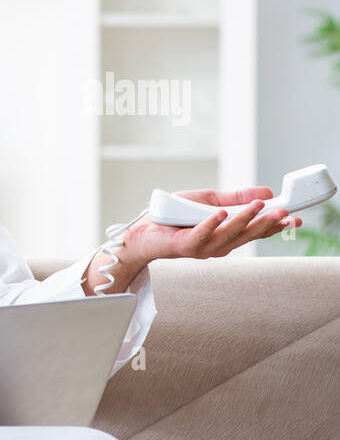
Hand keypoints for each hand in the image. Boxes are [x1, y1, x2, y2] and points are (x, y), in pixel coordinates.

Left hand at [121, 187, 299, 264]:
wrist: (143, 230)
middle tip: (284, 212)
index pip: (256, 232)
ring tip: (259, 205)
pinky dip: (211, 224)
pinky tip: (222, 213)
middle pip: (247, 235)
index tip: (296, 217)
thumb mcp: (211, 202)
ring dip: (244, 220)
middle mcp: (218, 246)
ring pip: (228, 235)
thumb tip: (266, 191)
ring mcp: (202, 248)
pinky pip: (200, 235)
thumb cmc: (175, 217)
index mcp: (227, 237)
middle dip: (267, 223)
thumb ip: (236, 198)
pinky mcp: (184, 246)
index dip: (276, 225)